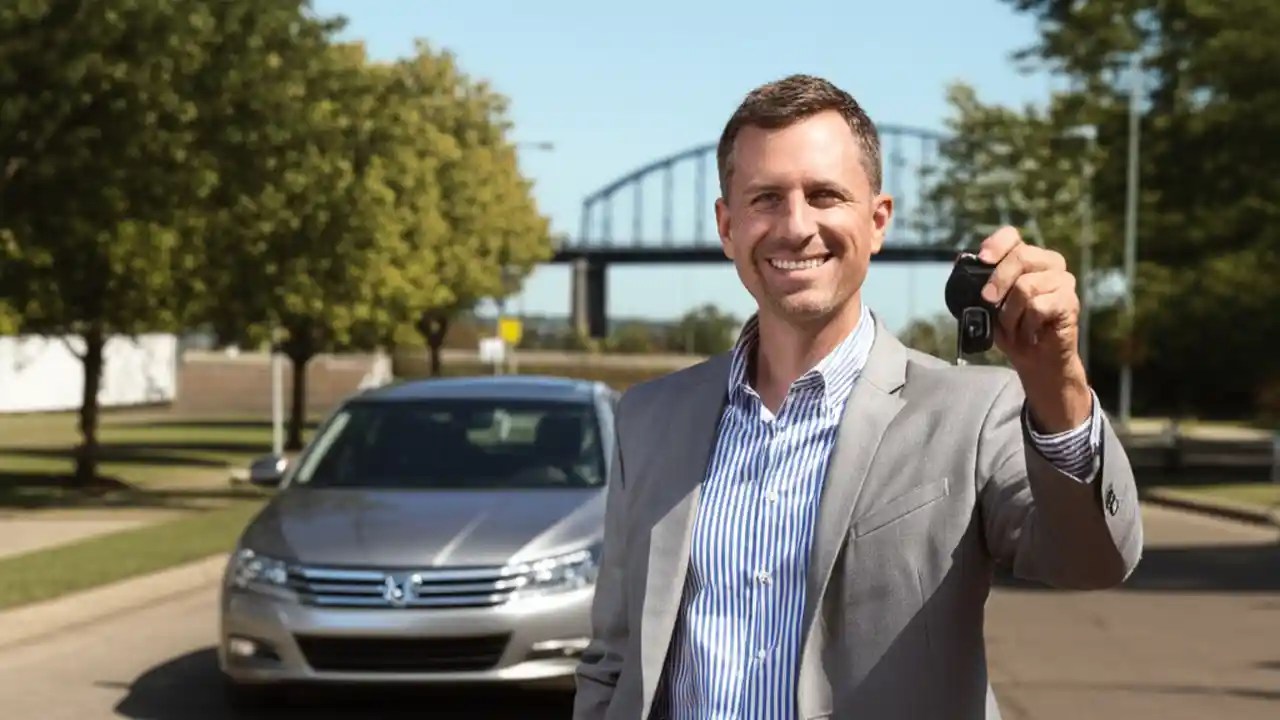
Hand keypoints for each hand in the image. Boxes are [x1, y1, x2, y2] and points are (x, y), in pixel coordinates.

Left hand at [977, 226, 1090, 431]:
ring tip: (1015, 327)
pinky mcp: (1069, 302)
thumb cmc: (1012, 329)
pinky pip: (1038, 307)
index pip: (1012, 236)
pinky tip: (1030, 333)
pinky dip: (1026, 324)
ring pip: (1026, 286)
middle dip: (997, 281)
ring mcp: (1063, 281)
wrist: (1035, 360)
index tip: (982, 259)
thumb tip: (961, 263)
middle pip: (1020, 257)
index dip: (995, 244)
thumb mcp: (988, 304)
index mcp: (1028, 257)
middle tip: (987, 301)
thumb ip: (978, 283)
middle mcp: (1049, 263)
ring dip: (1011, 314)